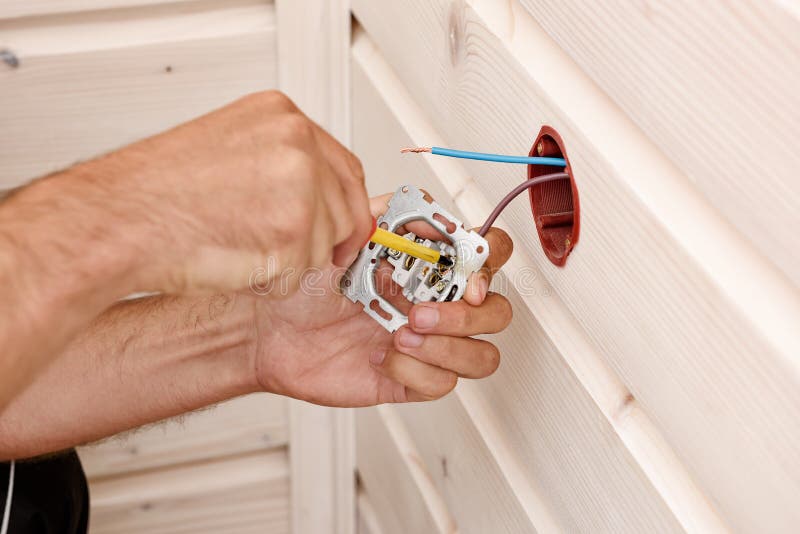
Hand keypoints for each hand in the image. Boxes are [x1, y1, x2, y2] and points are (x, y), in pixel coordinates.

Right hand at [101, 90, 371, 293]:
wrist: (118, 219)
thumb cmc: (156, 192)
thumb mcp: (230, 150)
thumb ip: (283, 165)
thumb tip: (321, 192)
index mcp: (282, 117)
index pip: (345, 167)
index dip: (345, 206)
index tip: (344, 228)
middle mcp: (297, 144)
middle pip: (345, 210)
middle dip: (325, 241)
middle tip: (288, 251)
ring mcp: (300, 186)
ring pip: (325, 246)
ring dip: (289, 261)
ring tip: (238, 244)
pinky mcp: (292, 233)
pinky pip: (300, 276)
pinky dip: (271, 283)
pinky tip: (234, 260)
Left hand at [248, 194, 513, 405]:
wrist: (266, 327)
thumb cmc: (301, 281)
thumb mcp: (342, 232)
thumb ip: (389, 216)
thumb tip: (429, 213)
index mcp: (427, 263)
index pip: (489, 256)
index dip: (492, 264)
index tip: (468, 274)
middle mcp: (434, 302)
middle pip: (497, 313)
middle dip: (468, 315)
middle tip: (421, 312)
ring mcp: (426, 344)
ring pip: (482, 356)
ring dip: (450, 348)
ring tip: (403, 335)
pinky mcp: (410, 379)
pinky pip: (442, 385)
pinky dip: (417, 373)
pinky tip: (382, 359)